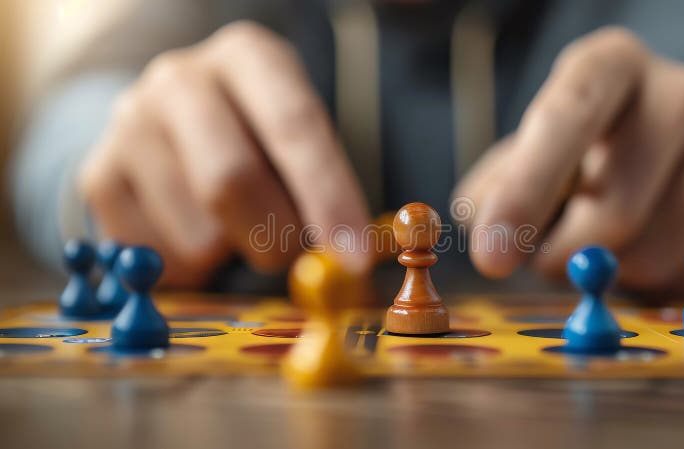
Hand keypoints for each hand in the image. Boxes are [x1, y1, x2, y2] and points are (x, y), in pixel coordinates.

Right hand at [79, 21, 371, 286]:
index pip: (293, 126)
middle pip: (229, 178)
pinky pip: (157, 256)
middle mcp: (179, 78)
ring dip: (231, 254)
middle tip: (289, 256)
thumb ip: (324, 190)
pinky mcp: (98, 175)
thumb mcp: (300, 141)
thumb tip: (346, 264)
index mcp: (247, 56)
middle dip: (273, 238)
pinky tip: (195, 232)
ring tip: (233, 227)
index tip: (353, 258)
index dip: (328, 197)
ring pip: (196, 233)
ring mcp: (128, 123)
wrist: (178, 128)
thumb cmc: (261, 137)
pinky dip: (191, 267)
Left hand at [455, 27, 683, 290]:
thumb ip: (492, 195)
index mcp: (610, 65)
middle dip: (563, 256)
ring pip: (652, 254)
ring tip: (595, 243)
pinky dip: (648, 284)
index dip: (525, 191)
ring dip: (605, 273)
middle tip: (544, 258)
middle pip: (615, 210)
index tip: (492, 255)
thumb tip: (494, 246)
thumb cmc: (573, 155)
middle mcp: (679, 94)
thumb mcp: (518, 156)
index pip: (567, 115)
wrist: (665, 149)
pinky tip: (639, 248)